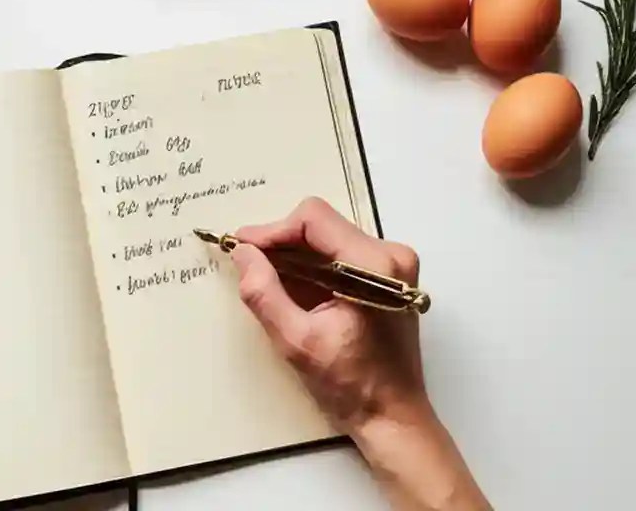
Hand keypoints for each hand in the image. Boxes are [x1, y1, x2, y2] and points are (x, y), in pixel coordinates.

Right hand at [233, 197, 488, 510]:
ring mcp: (393, 265)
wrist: (393, 416)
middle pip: (321, 225)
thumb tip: (241, 253)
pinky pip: (340, 254)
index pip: (313, 219)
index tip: (242, 250)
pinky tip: (294, 290)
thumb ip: (264, 292)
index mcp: (374, 265)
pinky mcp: (388, 277)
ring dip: (294, 256)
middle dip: (281, 243)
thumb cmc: (351, 386)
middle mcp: (391, 255)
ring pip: (328, 238)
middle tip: (249, 266)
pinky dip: (312, 267)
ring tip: (268, 281)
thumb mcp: (297, 342)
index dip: (271, 231)